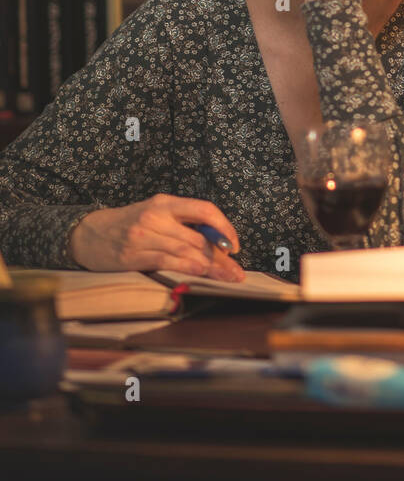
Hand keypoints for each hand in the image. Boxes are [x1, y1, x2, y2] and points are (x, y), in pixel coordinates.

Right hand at [68, 194, 244, 281]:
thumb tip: (218, 243)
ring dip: (209, 266)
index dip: (224, 227)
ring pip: (185, 250)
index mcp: (165, 203)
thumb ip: (182, 223)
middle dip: (221, 256)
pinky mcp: (132, 255)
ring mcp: (143, 236)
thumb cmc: (130, 224)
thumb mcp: (156, 213)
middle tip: (237, 271)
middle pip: (197, 237)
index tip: (235, 245)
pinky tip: (199, 273)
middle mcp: (155, 217)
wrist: (89, 233)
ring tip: (226, 277)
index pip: (204, 210)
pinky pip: (166, 261)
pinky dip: (186, 267)